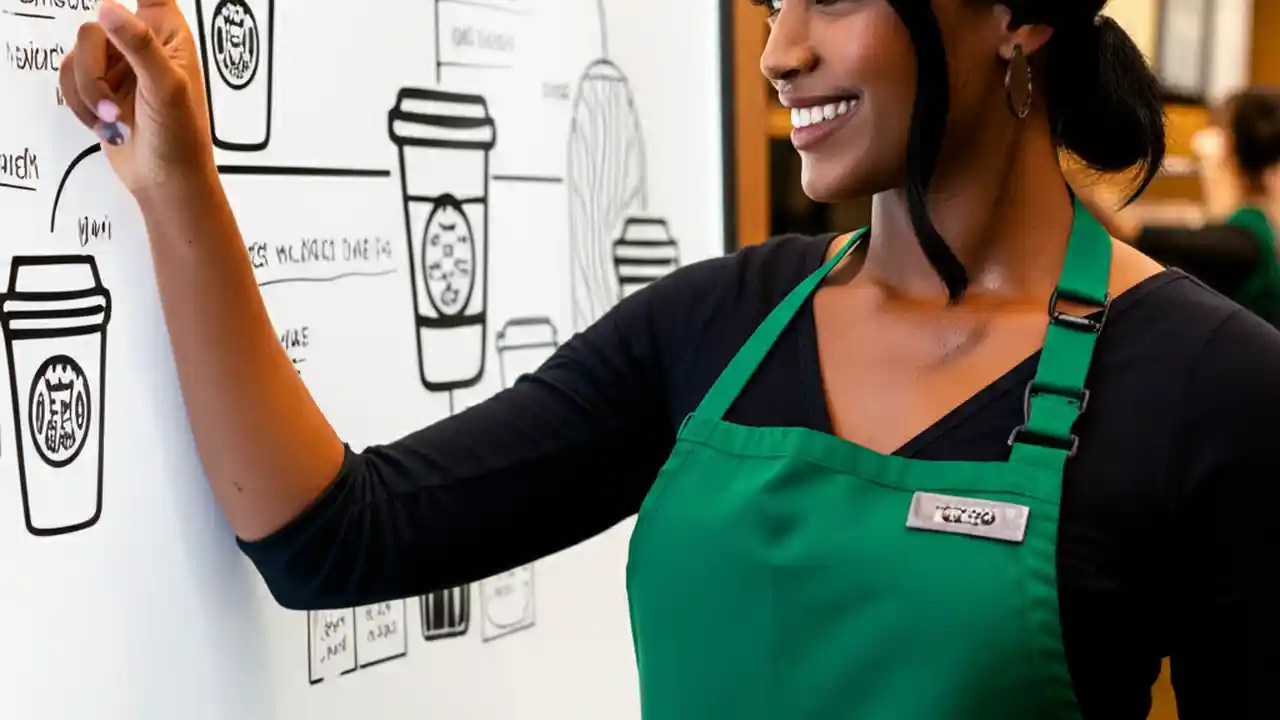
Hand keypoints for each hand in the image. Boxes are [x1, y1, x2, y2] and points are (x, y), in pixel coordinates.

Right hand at [59, 0, 215, 198]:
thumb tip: (108, 9)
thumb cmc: (180, 136)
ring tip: (112, 119)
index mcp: (168, 33)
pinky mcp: (99, 86)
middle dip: (94, 71)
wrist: (165, 181)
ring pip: (77, 54)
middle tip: (113, 105)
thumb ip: (140, 45)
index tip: (110, 7)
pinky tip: (104, 124)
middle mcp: (141, 42)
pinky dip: (79, 103)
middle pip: (94, 28)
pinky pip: (68, 77)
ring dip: (87, 93)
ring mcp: (118, 65)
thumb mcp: (166, 87)